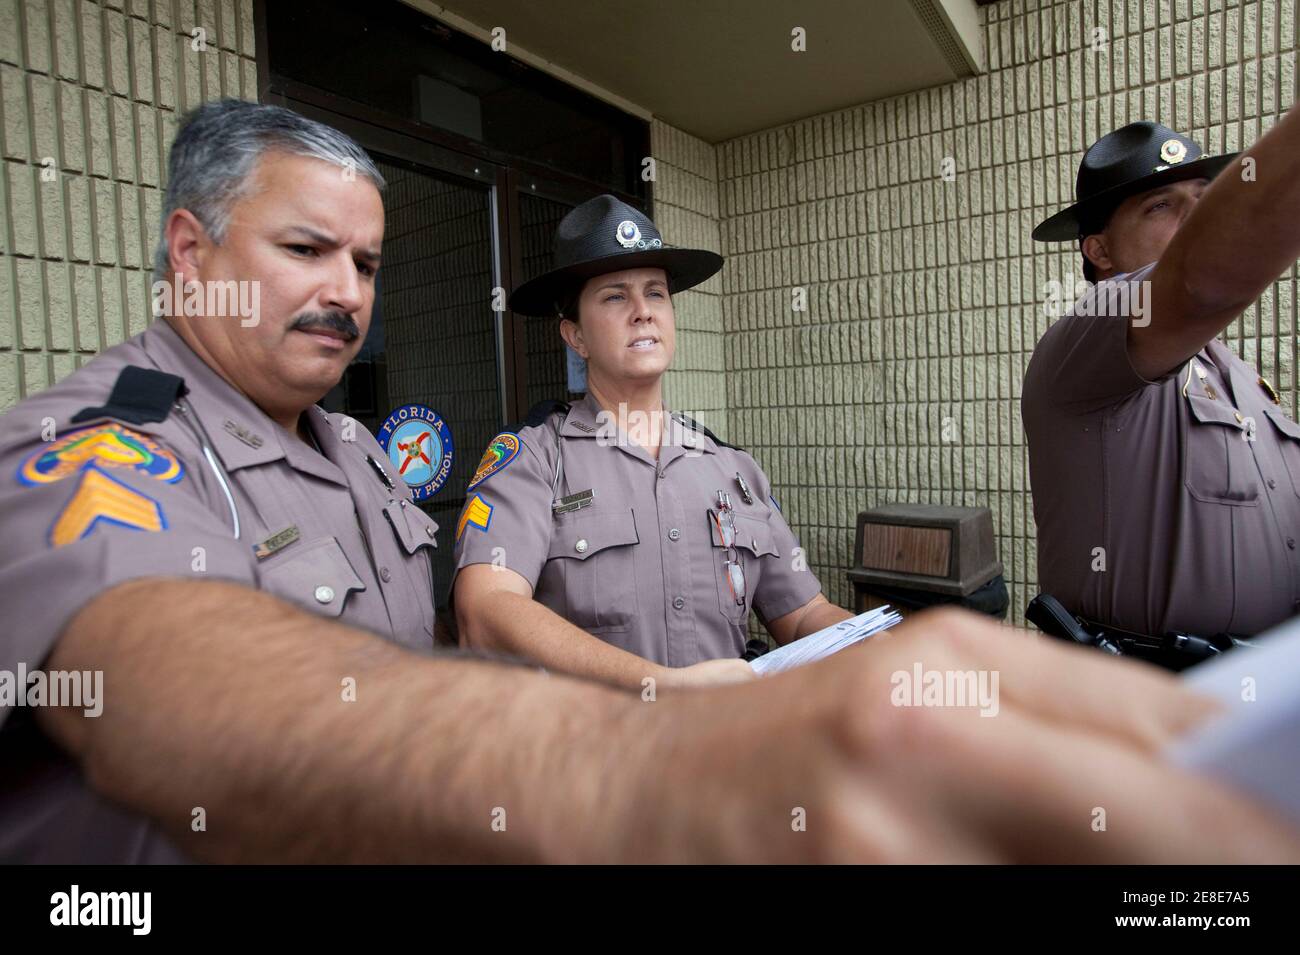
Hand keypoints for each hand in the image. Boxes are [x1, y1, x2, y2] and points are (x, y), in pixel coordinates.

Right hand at [617, 607, 1299, 862]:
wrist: (630, 791)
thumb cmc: (775, 745)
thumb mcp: (920, 699)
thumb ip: (1058, 729)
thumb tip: (1201, 771)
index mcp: (956, 659)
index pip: (1168, 730)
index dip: (1247, 802)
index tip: (1277, 830)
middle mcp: (925, 727)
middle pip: (1158, 818)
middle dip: (1222, 862)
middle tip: (1255, 871)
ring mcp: (889, 827)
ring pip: (1094, 877)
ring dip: (1134, 894)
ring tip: (1125, 880)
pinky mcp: (860, 890)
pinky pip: (1005, 912)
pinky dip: (1040, 909)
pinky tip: (1012, 882)